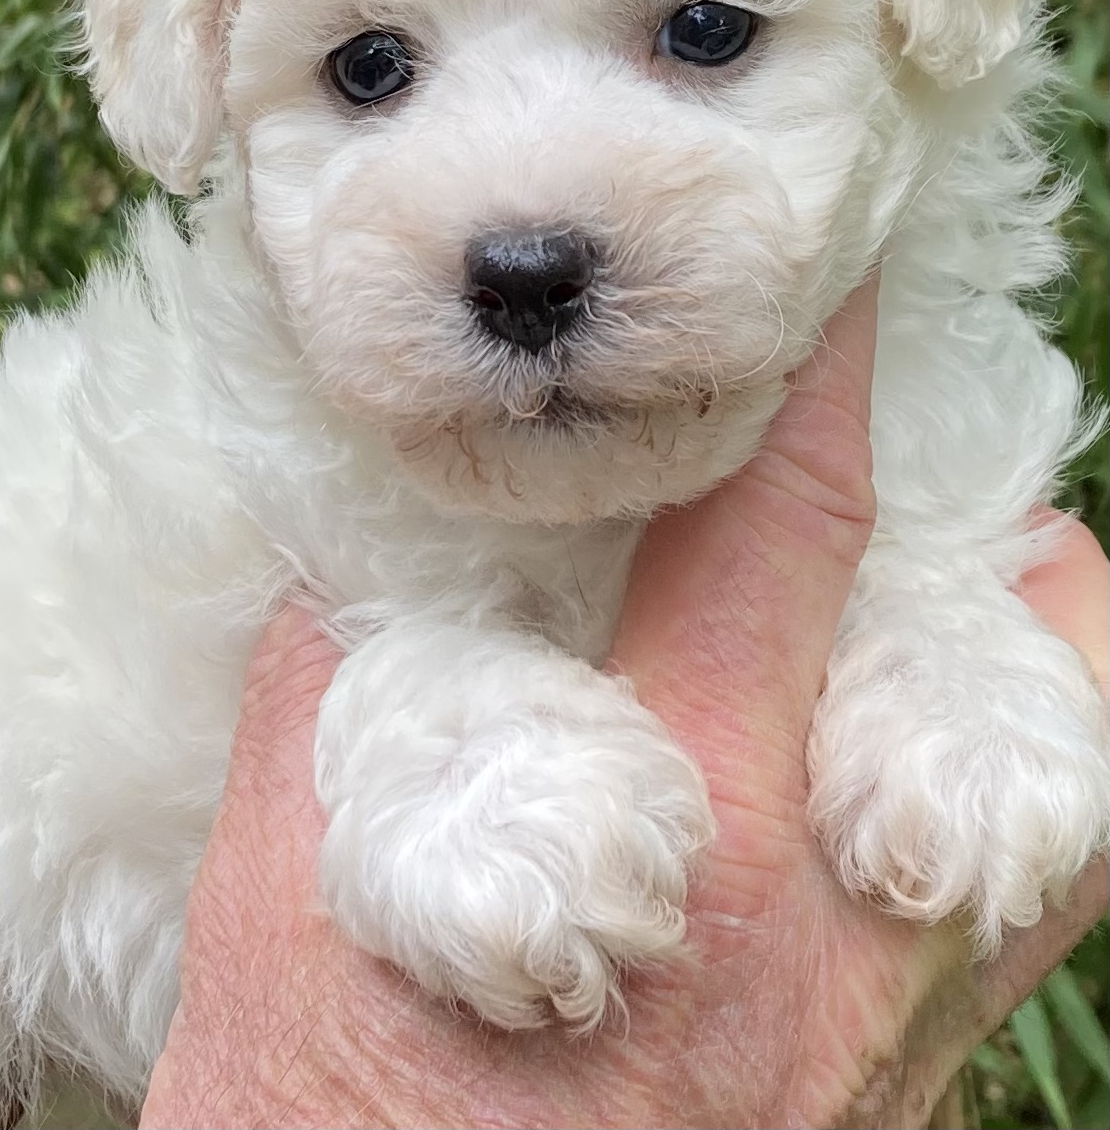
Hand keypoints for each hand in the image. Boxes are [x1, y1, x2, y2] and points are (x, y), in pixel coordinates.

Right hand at [142, 281, 1109, 1128]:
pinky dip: (958, 798)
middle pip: (1034, 658)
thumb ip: (347, 687)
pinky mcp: (902, 1100)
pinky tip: (843, 775)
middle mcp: (840, 929)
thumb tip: (363, 555)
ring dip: (1004, 661)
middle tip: (890, 461)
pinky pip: (1013, 916)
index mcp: (683, 830)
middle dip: (1000, 520)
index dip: (825, 371)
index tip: (837, 272)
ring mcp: (899, 1034)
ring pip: (1066, 795)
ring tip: (886, 606)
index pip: (792, 526)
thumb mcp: (287, 885)